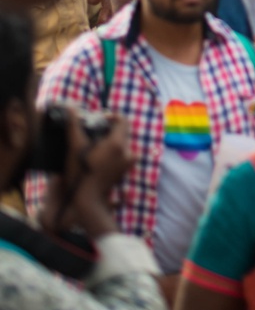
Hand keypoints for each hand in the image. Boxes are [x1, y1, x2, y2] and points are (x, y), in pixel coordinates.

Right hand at [39, 114, 129, 238]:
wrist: (87, 202)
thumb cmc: (80, 173)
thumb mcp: (75, 147)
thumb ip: (74, 125)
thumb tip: (70, 107)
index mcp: (119, 143)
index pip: (123, 120)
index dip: (111, 116)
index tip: (98, 119)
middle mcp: (128, 152)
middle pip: (123, 132)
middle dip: (109, 129)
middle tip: (94, 131)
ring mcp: (128, 164)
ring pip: (122, 144)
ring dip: (110, 141)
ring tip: (94, 145)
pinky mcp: (124, 172)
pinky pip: (121, 155)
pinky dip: (112, 152)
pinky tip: (97, 157)